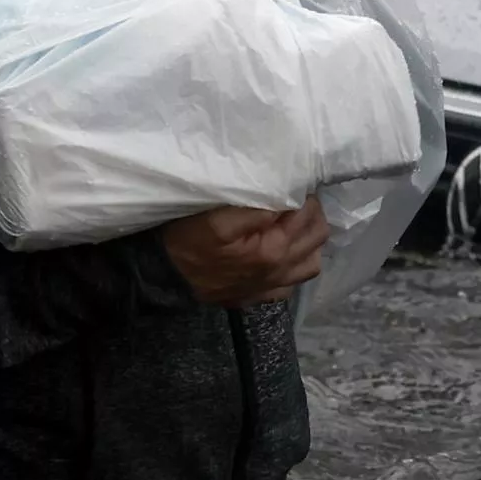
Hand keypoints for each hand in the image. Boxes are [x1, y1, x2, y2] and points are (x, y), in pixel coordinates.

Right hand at [158, 203, 328, 306]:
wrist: (163, 277)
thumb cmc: (187, 241)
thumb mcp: (217, 217)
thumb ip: (257, 208)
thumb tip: (287, 197)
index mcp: (273, 250)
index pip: (307, 214)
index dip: (302, 194)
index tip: (289, 182)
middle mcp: (280, 273)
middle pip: (317, 236)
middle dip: (310, 213)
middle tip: (292, 198)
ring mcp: (270, 288)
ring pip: (312, 262)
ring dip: (307, 240)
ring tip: (291, 224)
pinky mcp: (258, 297)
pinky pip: (291, 284)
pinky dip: (294, 266)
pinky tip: (281, 254)